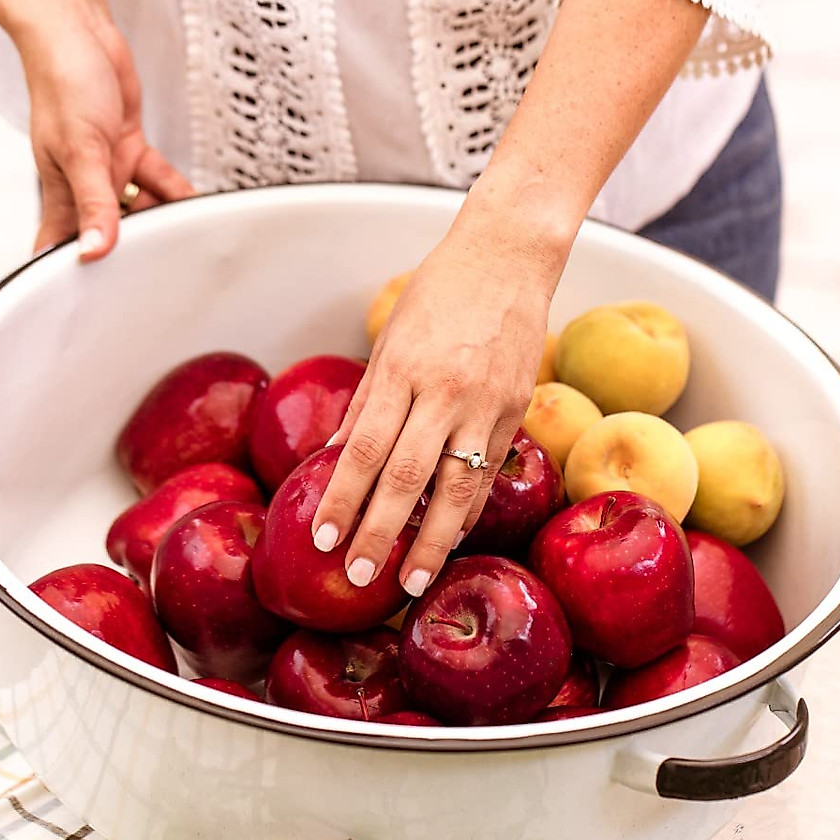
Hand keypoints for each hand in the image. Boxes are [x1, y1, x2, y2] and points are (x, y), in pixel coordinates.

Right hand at [10, 0, 193, 258]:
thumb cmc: (61, 79)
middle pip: (109, 234)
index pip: (59, 245)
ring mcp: (109, 167)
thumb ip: (93, 203)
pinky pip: (159, 180)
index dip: (70, 275)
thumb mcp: (80, 148)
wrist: (78, 31)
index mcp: (62, 192)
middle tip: (158, 281)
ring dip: (163, 222)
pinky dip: (178, 192)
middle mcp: (85, 184)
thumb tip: (94, 250)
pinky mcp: (131, 147)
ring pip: (140, 210)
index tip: (86, 308)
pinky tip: (198, 207)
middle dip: (129, 255)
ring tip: (188, 244)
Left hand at [311, 204, 558, 599]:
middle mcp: (445, 390)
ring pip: (456, 486)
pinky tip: (450, 539)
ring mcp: (485, 404)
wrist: (509, 257)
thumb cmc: (439, 293)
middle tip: (359, 574)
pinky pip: (488, 473)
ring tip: (412, 581)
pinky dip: (467, 510)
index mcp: (403, 369)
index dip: (342, 497)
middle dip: (379, 532)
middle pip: (407, 477)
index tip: (324, 538)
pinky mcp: (515, 410)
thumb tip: (336, 458)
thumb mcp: (389, 340)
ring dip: (432, 540)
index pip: (365, 448)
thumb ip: (366, 402)